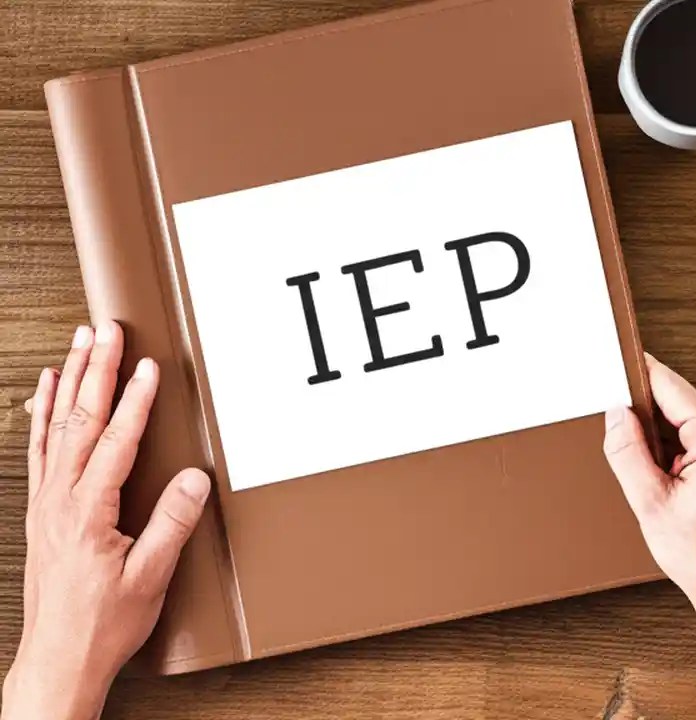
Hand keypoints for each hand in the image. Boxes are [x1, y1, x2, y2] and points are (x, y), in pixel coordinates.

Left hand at [2, 323, 210, 719]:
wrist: (59, 658)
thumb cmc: (104, 624)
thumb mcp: (150, 577)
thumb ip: (173, 524)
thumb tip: (194, 479)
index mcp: (88, 511)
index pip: (117, 441)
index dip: (136, 401)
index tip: (149, 367)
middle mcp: (61, 500)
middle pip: (79, 419)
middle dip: (96, 370)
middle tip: (106, 331)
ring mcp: (46, 503)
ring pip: (55, 426)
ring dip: (69, 381)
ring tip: (79, 344)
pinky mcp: (42, 512)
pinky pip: (40, 448)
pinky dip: (42, 414)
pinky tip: (45, 392)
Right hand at [603, 354, 695, 612]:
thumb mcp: (651, 504)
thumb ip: (628, 452)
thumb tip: (617, 414)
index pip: (673, 388)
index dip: (641, 375)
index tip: (618, 364)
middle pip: (682, 407)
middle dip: (652, 427)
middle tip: (638, 463)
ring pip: (692, 427)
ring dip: (669, 448)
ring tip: (667, 490)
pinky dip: (685, 458)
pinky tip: (681, 491)